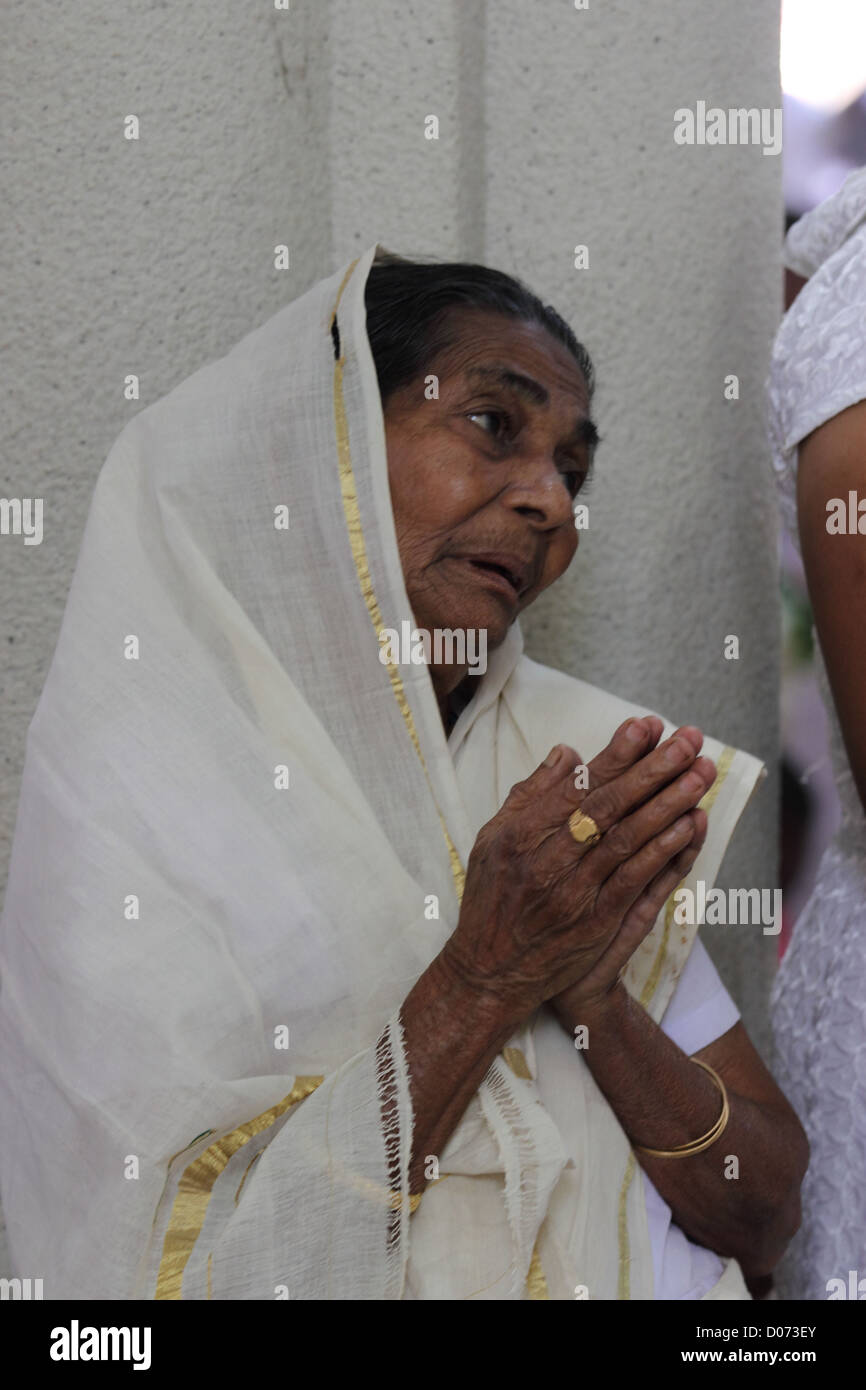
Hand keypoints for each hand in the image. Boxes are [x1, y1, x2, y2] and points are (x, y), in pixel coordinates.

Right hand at [439, 716, 715, 1024]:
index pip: (578, 784)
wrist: (490, 973)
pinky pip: (636, 880)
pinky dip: (664, 852)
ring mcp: (573, 892)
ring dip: (669, 804)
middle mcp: (545, 859)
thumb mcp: (493, 839)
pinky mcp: (595, 923)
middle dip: (653, 769)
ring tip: (700, 774)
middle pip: (609, 805)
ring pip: (628, 839)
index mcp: (520, 833)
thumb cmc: (492, 899)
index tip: (647, 725)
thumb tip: (568, 752)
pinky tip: (690, 826)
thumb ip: (531, 794)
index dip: (616, 753)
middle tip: (689, 740)